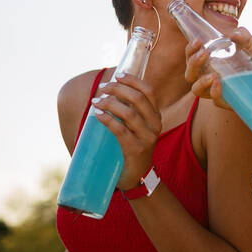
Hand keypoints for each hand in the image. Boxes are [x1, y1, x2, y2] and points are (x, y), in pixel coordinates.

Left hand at [92, 73, 161, 189]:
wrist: (135, 175)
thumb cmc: (131, 146)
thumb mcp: (135, 126)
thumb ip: (128, 110)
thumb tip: (108, 91)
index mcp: (156, 116)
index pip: (149, 91)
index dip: (133, 80)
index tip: (117, 75)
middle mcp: (155, 125)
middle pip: (138, 99)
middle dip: (117, 89)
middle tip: (102, 89)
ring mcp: (147, 138)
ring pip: (129, 113)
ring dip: (109, 103)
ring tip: (96, 102)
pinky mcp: (136, 149)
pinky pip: (120, 130)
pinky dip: (107, 119)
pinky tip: (98, 115)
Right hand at [183, 27, 251, 112]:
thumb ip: (247, 40)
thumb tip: (234, 33)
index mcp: (218, 66)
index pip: (195, 59)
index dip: (190, 51)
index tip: (197, 41)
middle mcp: (216, 80)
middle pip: (191, 74)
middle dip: (192, 62)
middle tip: (204, 53)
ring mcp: (223, 93)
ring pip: (197, 90)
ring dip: (199, 80)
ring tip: (212, 75)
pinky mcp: (232, 105)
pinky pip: (216, 101)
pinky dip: (214, 93)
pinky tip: (219, 84)